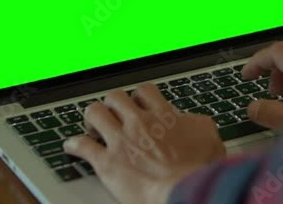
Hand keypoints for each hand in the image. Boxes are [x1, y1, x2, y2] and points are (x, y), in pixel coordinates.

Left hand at [63, 84, 226, 203]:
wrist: (182, 190)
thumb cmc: (198, 170)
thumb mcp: (210, 140)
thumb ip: (199, 125)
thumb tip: (194, 122)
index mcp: (164, 116)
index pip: (144, 91)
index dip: (138, 96)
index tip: (137, 104)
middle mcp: (139, 123)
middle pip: (115, 97)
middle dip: (112, 104)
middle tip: (113, 115)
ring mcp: (121, 141)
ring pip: (95, 113)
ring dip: (92, 118)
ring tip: (92, 125)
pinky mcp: (107, 162)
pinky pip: (82, 146)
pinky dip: (74, 145)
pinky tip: (72, 147)